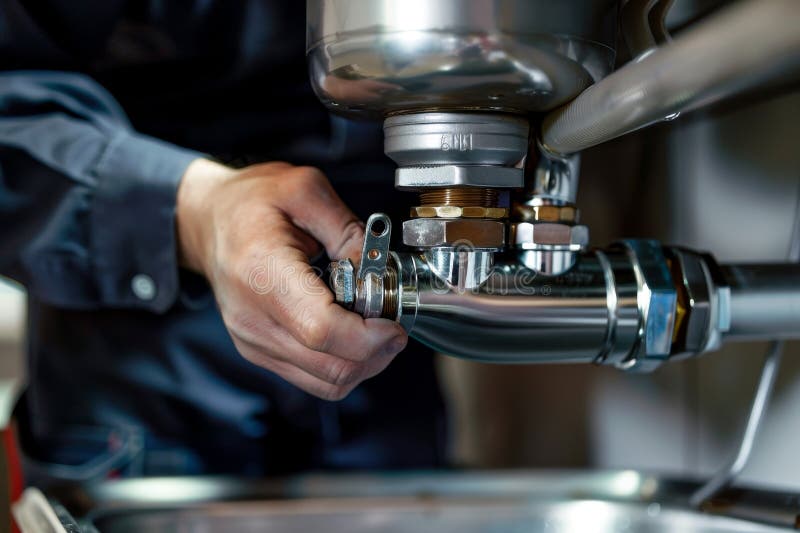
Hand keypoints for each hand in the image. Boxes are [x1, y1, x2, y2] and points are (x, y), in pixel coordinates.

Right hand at [176, 159, 407, 399]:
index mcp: (262, 271)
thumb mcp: (307, 189)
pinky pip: (314, 379)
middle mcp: (253, 317)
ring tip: (372, 326)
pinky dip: (343, 363)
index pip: (322, 329)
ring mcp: (254, 341)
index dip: (369, 336)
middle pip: (331, 366)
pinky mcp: (259, 352)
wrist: (210, 219)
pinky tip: (350, 333)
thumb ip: (348, 231)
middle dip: (376, 351)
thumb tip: (376, 274)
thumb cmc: (252, 201)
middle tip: (391, 320)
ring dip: (364, 362)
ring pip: (327, 382)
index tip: (392, 321)